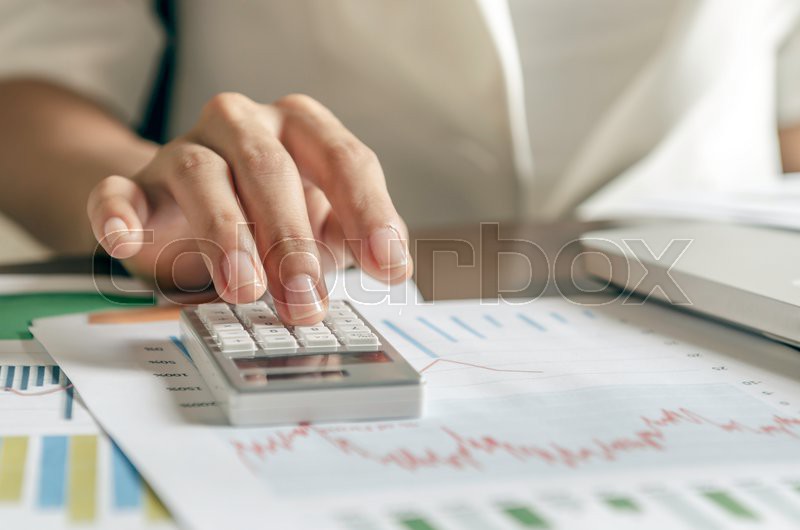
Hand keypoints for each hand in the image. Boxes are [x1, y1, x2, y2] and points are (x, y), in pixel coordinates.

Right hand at [87, 93, 411, 323]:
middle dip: (292, 240)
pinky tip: (125, 238)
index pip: (344, 159)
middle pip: (271, 169)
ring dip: (226, 236)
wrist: (190, 209)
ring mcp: (185, 149)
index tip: (387, 268)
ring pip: (203, 177)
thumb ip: (356, 237)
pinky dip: (118, 212)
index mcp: (301, 128)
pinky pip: (118, 191)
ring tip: (244, 289)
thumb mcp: (325, 224)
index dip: (369, 213)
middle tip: (306, 300)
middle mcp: (244, 125)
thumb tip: (395, 266)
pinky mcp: (136, 184)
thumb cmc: (272, 215)